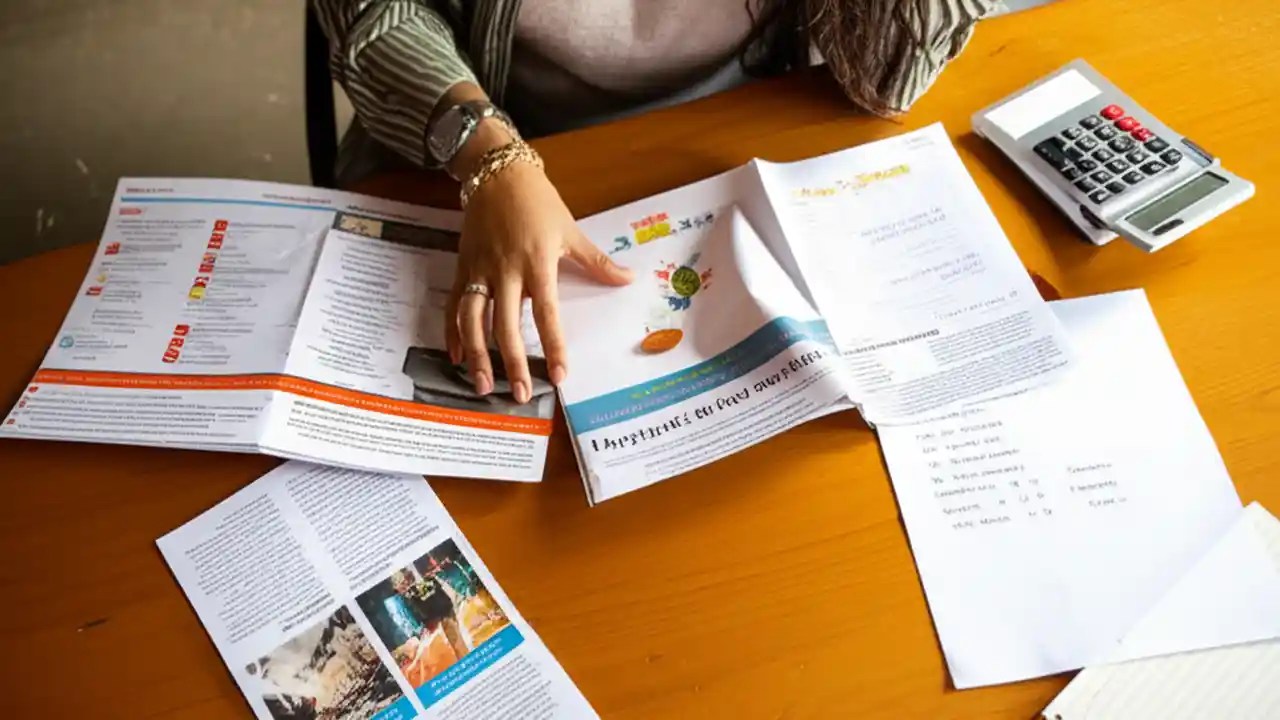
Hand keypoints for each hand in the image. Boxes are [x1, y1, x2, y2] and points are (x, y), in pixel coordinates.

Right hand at [446, 158, 632, 402]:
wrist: (496, 173)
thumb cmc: (538, 201)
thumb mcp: (570, 230)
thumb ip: (597, 262)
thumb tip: (627, 279)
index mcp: (537, 264)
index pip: (546, 314)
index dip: (553, 346)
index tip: (560, 374)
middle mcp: (505, 272)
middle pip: (505, 325)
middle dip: (512, 363)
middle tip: (521, 394)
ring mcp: (479, 271)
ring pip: (472, 320)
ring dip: (477, 355)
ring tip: (482, 384)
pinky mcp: (462, 268)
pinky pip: (454, 306)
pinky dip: (453, 333)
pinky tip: (457, 357)